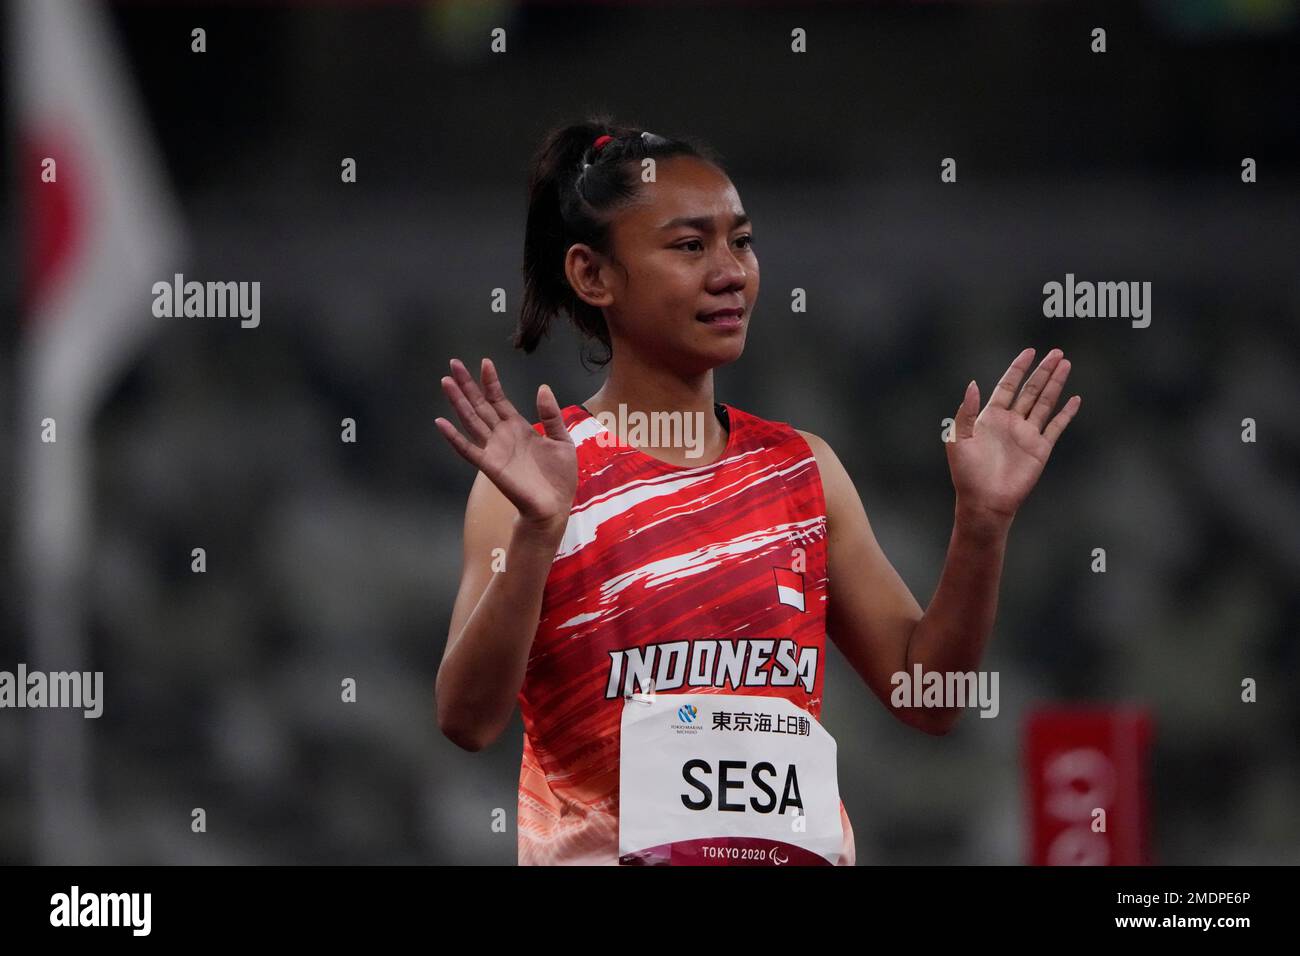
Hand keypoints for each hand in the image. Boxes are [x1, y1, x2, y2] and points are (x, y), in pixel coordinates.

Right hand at [435, 357, 576, 530]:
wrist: (555, 506)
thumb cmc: (559, 477)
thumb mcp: (562, 440)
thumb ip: (551, 415)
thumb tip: (543, 388)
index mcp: (518, 428)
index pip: (499, 400)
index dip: (490, 382)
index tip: (485, 362)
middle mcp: (502, 436)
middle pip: (480, 405)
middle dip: (467, 384)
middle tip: (453, 363)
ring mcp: (494, 450)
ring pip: (471, 421)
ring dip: (458, 402)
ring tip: (446, 382)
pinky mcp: (490, 466)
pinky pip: (468, 450)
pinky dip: (453, 438)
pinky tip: (441, 423)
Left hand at [945, 347, 1079, 523]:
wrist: (984, 501)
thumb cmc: (966, 474)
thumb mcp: (958, 440)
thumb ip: (966, 412)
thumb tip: (973, 384)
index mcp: (990, 417)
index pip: (1008, 386)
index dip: (1018, 368)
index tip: (1029, 351)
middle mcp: (1011, 422)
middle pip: (1030, 389)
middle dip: (1043, 370)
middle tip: (1056, 352)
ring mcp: (1027, 434)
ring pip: (1044, 402)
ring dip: (1055, 384)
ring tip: (1066, 364)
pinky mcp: (1040, 449)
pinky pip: (1056, 426)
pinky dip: (1066, 413)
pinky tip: (1075, 399)